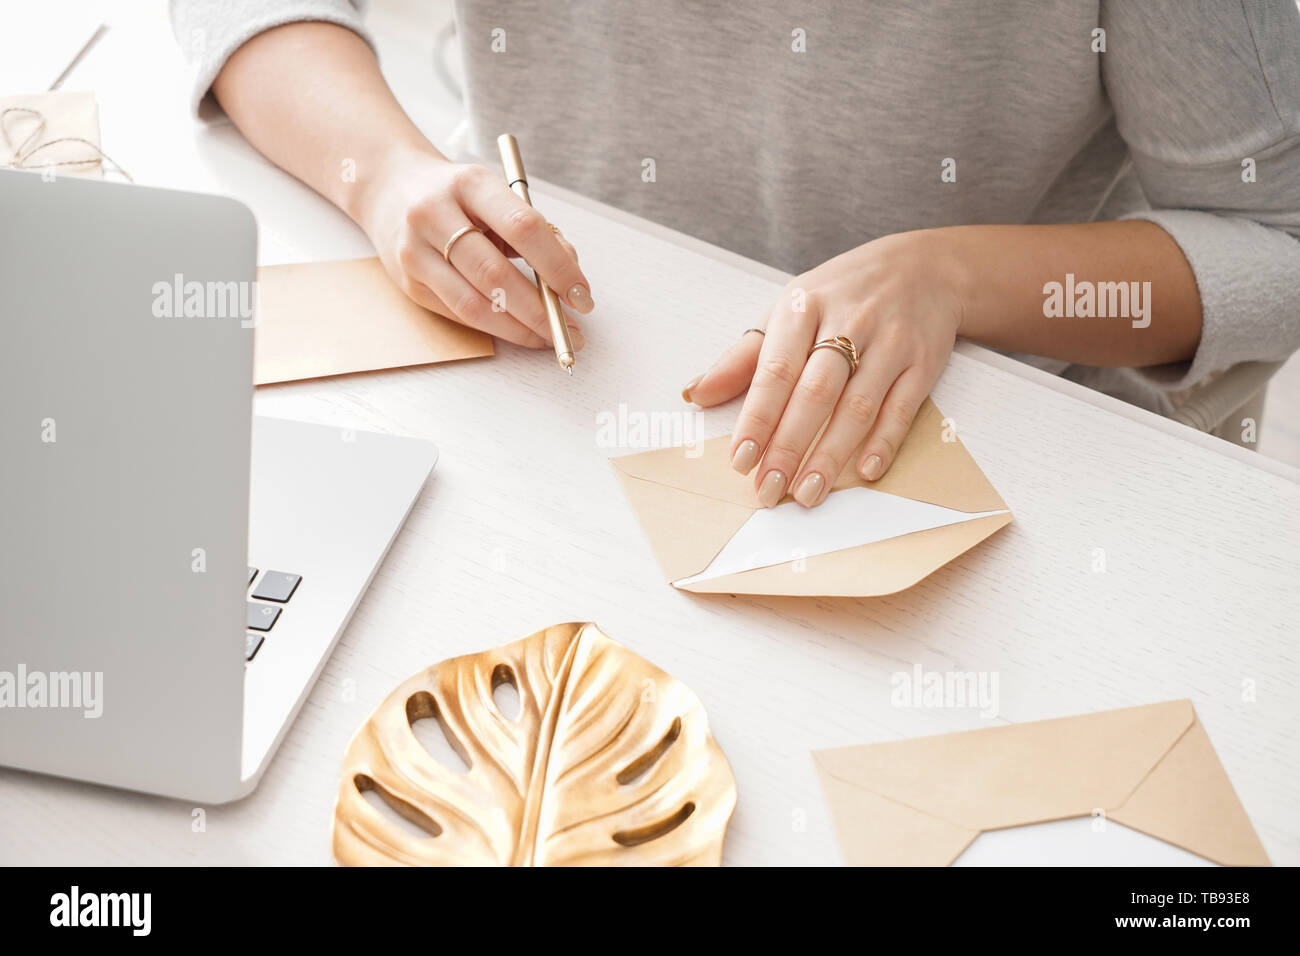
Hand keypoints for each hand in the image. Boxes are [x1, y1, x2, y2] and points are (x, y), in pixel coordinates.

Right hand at [357, 146, 593, 348]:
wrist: (390, 190)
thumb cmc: (459, 197)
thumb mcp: (497, 196)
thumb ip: (536, 231)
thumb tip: (570, 280)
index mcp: (469, 184)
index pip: (523, 228)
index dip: (558, 267)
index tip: (583, 295)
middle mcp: (434, 215)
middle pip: (496, 274)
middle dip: (540, 310)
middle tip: (572, 331)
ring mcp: (415, 251)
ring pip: (475, 304)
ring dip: (520, 329)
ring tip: (552, 337)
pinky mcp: (408, 283)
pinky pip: (460, 314)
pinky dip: (497, 327)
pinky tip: (521, 330)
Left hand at [683, 230, 966, 506]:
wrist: (924, 266)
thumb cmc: (841, 294)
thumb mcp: (788, 310)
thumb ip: (743, 357)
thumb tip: (696, 393)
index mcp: (804, 307)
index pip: (776, 371)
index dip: (757, 419)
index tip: (740, 461)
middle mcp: (848, 322)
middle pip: (815, 393)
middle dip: (789, 446)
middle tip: (768, 489)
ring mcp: (889, 343)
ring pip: (857, 406)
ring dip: (831, 454)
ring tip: (808, 493)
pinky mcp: (923, 361)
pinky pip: (902, 407)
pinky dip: (885, 441)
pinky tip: (866, 471)